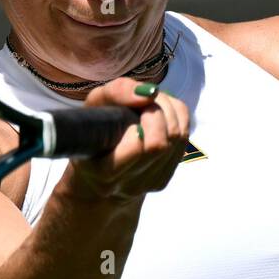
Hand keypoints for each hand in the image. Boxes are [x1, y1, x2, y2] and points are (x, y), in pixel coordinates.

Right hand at [59, 78, 190, 201]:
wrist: (97, 170)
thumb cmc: (95, 131)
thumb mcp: (94, 106)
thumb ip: (116, 94)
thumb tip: (150, 93)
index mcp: (103, 171)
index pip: (137, 147)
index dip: (141, 124)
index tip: (133, 112)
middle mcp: (127, 184)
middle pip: (159, 143)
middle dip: (156, 112)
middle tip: (143, 101)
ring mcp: (148, 184)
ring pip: (177, 139)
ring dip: (168, 111)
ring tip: (151, 103)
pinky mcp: (163, 180)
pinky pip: (184, 139)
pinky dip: (178, 118)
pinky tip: (162, 113)